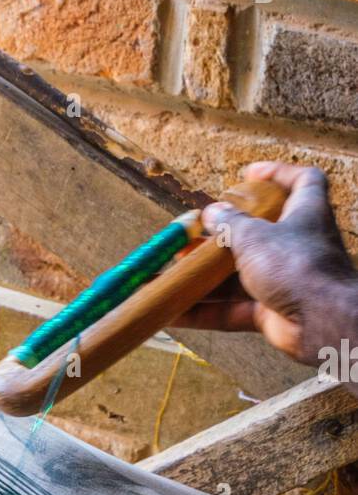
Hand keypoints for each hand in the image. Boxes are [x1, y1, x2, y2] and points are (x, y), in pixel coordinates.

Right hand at [176, 162, 357, 365]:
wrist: (322, 320)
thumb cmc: (295, 264)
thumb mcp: (255, 235)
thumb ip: (230, 224)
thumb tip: (211, 213)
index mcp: (305, 213)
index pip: (303, 181)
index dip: (279, 173)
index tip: (250, 175)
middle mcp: (296, 245)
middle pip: (256, 235)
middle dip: (220, 239)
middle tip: (190, 240)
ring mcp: (284, 280)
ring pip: (238, 277)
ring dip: (204, 279)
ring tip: (172, 276)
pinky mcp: (271, 312)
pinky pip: (233, 309)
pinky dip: (206, 312)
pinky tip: (175, 313)